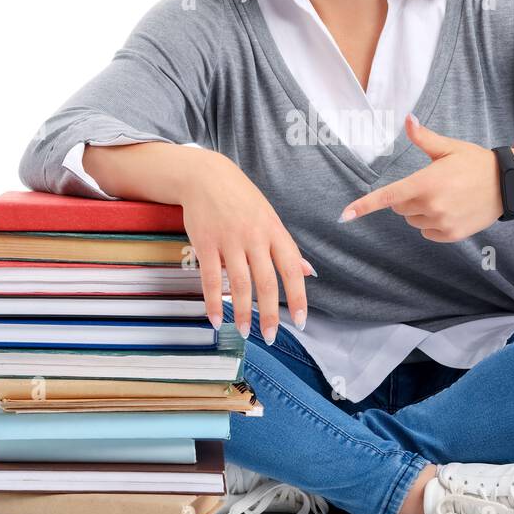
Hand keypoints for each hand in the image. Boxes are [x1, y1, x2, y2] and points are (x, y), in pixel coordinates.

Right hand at [180, 150, 314, 338]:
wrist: (206, 176)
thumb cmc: (241, 198)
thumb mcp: (270, 217)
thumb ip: (287, 247)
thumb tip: (309, 272)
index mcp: (274, 231)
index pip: (292, 269)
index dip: (298, 297)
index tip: (300, 322)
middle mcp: (254, 237)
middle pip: (266, 281)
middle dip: (269, 313)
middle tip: (270, 337)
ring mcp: (229, 240)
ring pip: (238, 283)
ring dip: (242, 312)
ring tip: (245, 332)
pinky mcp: (205, 242)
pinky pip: (209, 278)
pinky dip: (213, 301)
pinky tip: (217, 319)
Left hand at [337, 114, 503, 240]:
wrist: (506, 185)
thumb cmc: (475, 163)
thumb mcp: (449, 148)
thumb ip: (424, 138)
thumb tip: (407, 120)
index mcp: (426, 182)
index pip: (388, 197)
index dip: (364, 206)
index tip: (344, 216)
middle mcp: (431, 205)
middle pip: (399, 208)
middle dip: (407, 197)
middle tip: (431, 184)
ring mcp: (441, 222)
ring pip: (413, 220)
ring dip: (420, 211)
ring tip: (445, 196)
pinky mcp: (450, 235)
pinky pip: (427, 232)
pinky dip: (432, 223)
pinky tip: (450, 210)